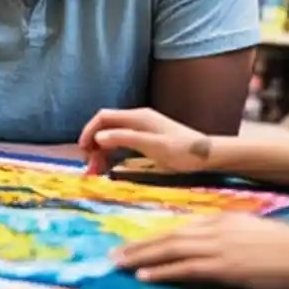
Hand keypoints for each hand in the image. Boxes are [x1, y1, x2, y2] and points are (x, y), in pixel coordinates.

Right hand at [78, 107, 211, 174]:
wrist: (207, 154)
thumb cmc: (182, 151)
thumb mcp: (153, 146)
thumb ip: (125, 139)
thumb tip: (98, 137)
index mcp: (137, 117)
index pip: (103, 118)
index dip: (88, 132)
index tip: (82, 152)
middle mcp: (137, 118)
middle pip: (105, 126)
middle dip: (93, 145)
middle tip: (90, 168)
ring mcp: (142, 127)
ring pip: (112, 135)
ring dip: (102, 151)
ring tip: (97, 172)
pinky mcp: (147, 136)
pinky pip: (122, 141)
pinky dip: (112, 152)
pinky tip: (110, 166)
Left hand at [112, 214, 288, 288]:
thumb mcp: (257, 238)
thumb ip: (233, 241)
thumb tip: (216, 255)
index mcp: (226, 219)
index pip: (183, 228)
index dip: (157, 237)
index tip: (138, 244)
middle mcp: (218, 228)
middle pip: (170, 236)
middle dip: (140, 245)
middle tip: (115, 253)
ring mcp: (221, 246)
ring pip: (172, 249)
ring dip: (142, 257)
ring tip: (120, 263)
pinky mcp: (227, 266)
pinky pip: (186, 267)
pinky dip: (163, 270)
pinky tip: (145, 274)